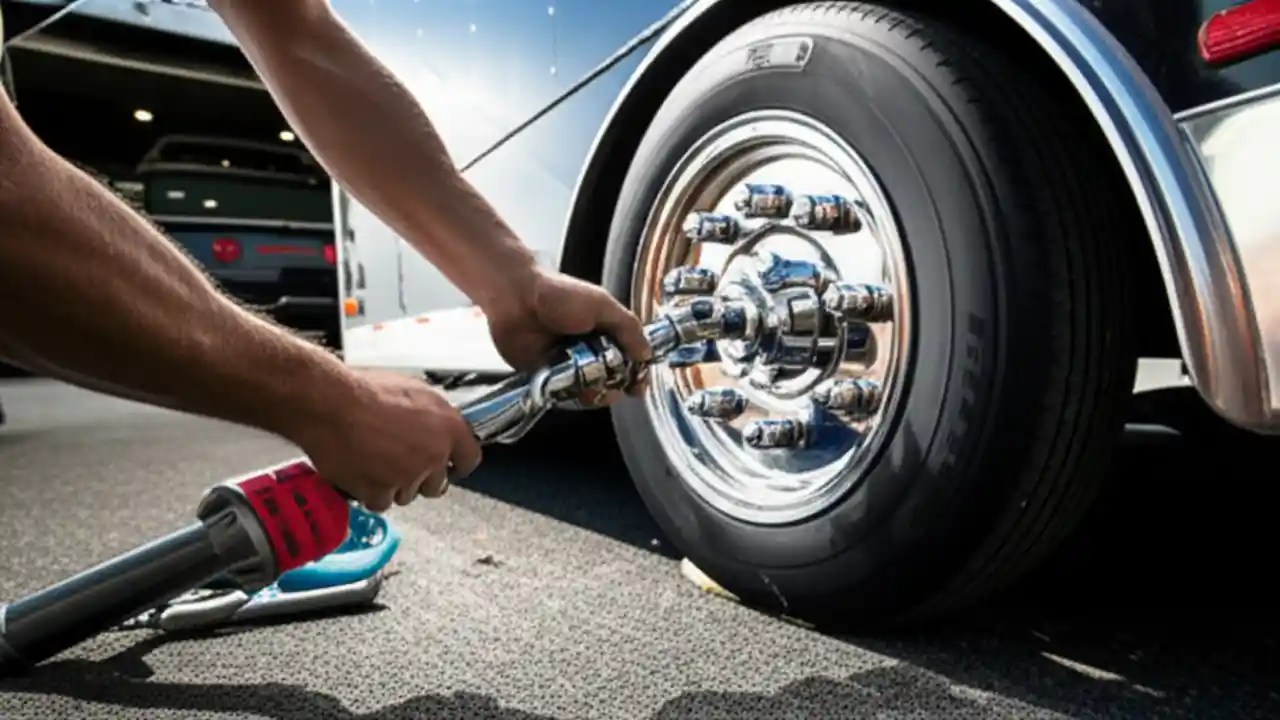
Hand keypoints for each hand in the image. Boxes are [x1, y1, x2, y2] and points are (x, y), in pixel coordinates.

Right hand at [289, 369, 481, 511]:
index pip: (470, 459)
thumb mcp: (414, 390)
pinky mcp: (381, 493)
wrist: (330, 404)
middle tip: (400, 463)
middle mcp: (434, 455)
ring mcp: (408, 477)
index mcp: (448, 427)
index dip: (457, 464)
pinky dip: (370, 492)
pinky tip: (359, 471)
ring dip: (393, 484)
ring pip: (407, 495)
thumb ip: (434, 415)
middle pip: (437, 485)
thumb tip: (438, 427)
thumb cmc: (366, 390)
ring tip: (372, 460)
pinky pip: (381, 502)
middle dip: (421, 478)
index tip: (449, 467)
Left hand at [485, 268, 652, 404]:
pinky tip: (566, 386)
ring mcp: (567, 366)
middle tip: (606, 380)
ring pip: (586, 392)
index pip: (629, 362)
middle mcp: (589, 352)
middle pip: (610, 382)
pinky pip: (561, 396)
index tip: (637, 386)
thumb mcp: (602, 305)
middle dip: (611, 385)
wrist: (515, 297)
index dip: (635, 375)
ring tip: (583, 381)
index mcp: (606, 334)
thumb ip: (628, 329)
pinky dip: (566, 396)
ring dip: (588, 392)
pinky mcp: (546, 377)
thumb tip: (647, 354)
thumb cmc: (558, 293)